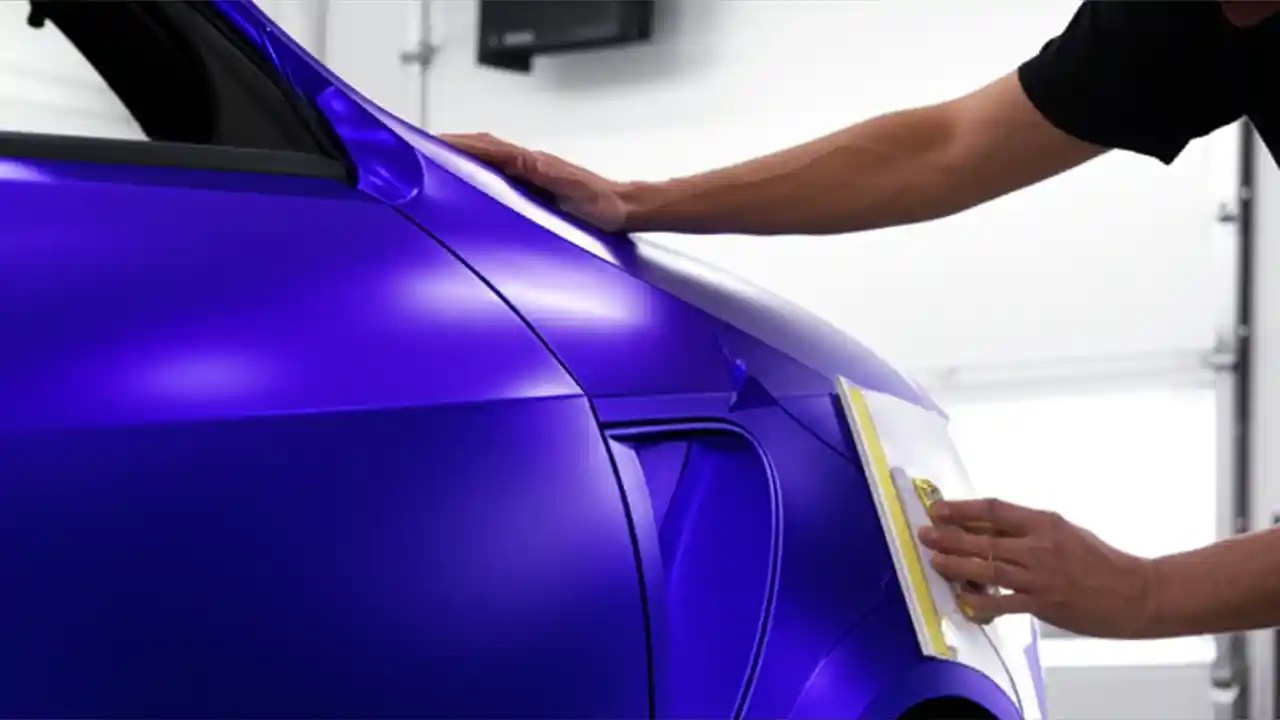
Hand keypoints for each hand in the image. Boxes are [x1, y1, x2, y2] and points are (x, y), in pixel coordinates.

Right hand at [437, 132, 632, 231]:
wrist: (625, 211)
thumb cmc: (604, 207)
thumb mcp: (574, 191)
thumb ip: (547, 174)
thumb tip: (520, 158)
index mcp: (533, 162)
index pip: (487, 147)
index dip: (458, 144)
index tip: (430, 142)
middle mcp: (529, 164)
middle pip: (482, 148)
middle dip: (451, 146)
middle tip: (421, 150)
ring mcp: (531, 175)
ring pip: (488, 160)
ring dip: (462, 158)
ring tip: (434, 163)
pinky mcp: (535, 188)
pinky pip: (499, 176)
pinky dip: (478, 174)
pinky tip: (469, 186)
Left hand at [916, 498, 1158, 638]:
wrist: (1135, 593)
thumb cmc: (1099, 560)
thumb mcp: (1063, 532)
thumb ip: (1026, 530)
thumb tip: (984, 527)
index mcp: (1044, 523)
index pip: (994, 510)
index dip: (962, 508)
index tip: (937, 509)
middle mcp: (1039, 546)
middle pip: (984, 538)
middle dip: (950, 536)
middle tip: (924, 534)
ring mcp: (1039, 576)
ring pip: (988, 568)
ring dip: (957, 565)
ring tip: (934, 560)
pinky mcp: (1043, 603)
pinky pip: (1003, 603)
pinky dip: (981, 602)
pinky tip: (963, 601)